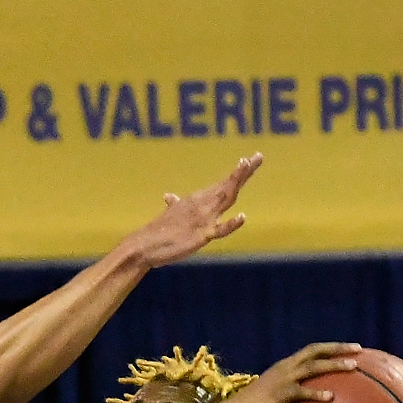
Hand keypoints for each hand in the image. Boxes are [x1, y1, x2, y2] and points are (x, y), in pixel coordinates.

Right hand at [124, 154, 262, 268]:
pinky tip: (242, 217)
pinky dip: (231, 224)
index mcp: (197, 200)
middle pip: (228, 186)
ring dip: (236, 183)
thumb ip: (175, 204)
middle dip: (243, 172)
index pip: (223, 183)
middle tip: (258, 156)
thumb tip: (169, 196)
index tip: (251, 159)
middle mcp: (202, 205)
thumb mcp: (170, 214)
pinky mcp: (201, 235)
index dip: (239, 172)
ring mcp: (203, 219)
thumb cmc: (158, 231)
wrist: (144, 245)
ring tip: (246, 168)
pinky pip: (219, 229)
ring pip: (225, 199)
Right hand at [203, 342, 361, 402]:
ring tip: (353, 367)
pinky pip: (302, 392)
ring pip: (312, 367)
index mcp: (285, 366)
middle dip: (337, 348)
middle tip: (358, 349)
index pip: (311, 351)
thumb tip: (315, 402)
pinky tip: (331, 397)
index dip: (331, 347)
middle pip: (314, 351)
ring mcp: (282, 379)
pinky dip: (317, 393)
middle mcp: (285, 367)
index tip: (351, 348)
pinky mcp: (279, 394)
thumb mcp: (276, 394)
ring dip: (334, 365)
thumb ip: (294, 393)